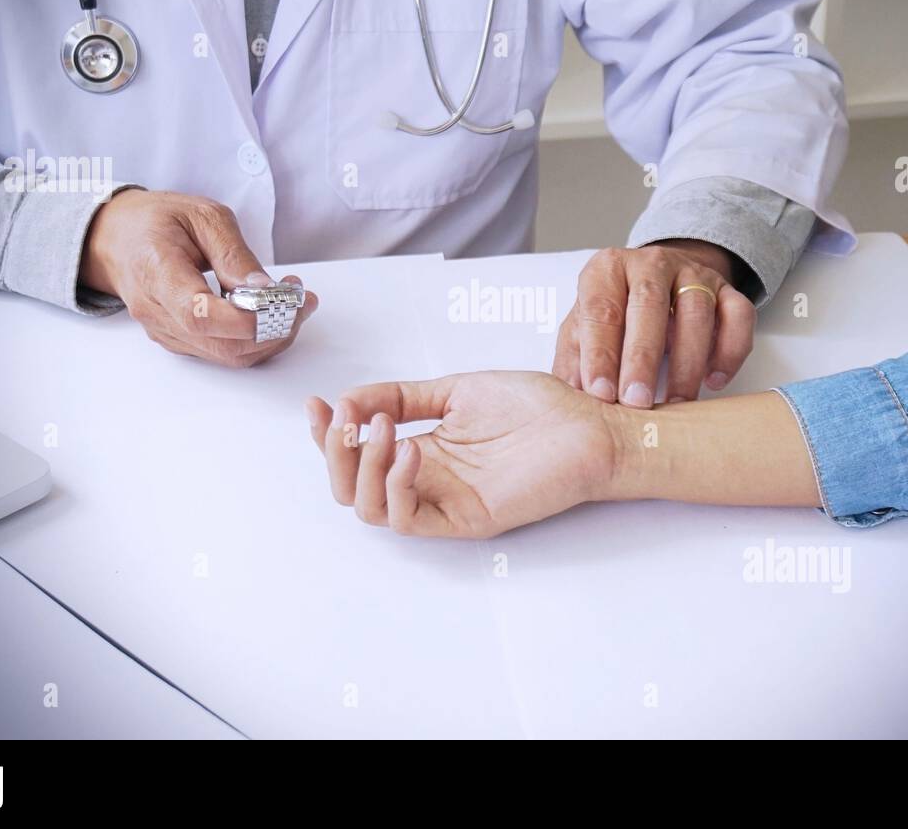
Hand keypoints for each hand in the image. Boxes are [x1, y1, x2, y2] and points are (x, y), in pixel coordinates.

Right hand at [80, 188, 317, 366]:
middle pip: (222, 346)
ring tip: (292, 300)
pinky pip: (224, 352)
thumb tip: (265, 291)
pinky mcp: (180, 340)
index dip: (247, 319)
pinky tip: (269, 310)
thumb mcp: (202, 216)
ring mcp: (166, 332)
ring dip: (272, 335)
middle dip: (275, 329)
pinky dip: (256, 338)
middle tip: (302, 300)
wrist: (117, 238)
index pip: (200, 315)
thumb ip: (234, 254)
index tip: (284, 301)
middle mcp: (157, 312)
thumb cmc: (158, 221)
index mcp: (157, 272)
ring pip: (229, 356)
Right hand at [304, 371, 621, 537]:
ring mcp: (444, 502)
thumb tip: (349, 399)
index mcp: (422, 451)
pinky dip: (395, 486)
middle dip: (334, 452)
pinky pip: (409, 518)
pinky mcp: (466, 518)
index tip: (318, 404)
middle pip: (350, 487)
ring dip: (361, 466)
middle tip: (345, 419)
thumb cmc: (538, 408)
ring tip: (382, 429)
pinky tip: (408, 451)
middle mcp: (427, 481)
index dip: (327, 433)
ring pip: (369, 508)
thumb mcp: (456, 389)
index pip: (355, 455)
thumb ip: (402, 395)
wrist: (590, 423)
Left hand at [553, 240, 754, 406]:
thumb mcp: (583, 328)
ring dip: (687, 362)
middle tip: (636, 402)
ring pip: (696, 312)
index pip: (601, 310)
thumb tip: (567, 400)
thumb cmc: (615, 313)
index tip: (600, 394)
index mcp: (606, 270)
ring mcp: (693, 274)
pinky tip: (714, 381)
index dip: (600, 354)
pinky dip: (729, 351)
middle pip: (649, 306)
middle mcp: (650, 264)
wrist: (659, 280)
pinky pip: (738, 315)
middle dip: (642, 358)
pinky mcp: (727, 290)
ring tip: (675, 404)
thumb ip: (574, 358)